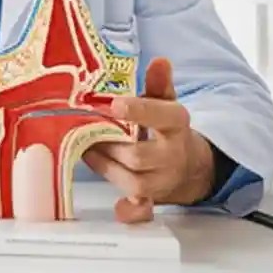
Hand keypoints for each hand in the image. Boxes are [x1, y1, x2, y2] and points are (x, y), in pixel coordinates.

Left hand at [83, 57, 215, 222]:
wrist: (187, 164)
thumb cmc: (164, 128)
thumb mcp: (164, 102)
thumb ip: (158, 84)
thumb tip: (159, 61)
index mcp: (175, 126)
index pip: (163, 117)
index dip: (140, 111)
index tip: (116, 104)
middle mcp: (171, 154)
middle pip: (139, 154)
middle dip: (109, 144)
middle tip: (85, 132)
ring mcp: (163, 179)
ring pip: (134, 181)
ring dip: (105, 167)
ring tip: (85, 150)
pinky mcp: (153, 198)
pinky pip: (144, 210)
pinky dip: (131, 212)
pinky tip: (119, 208)